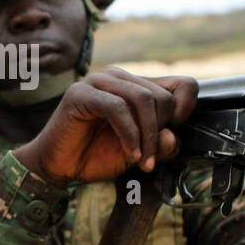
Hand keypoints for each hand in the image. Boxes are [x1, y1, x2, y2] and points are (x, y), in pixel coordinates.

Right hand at [14, 69, 198, 186]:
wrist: (58, 166)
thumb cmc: (95, 155)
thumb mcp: (139, 153)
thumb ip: (160, 145)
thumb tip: (172, 137)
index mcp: (136, 86)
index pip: (183, 85)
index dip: (186, 110)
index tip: (172, 135)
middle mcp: (120, 78)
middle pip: (163, 97)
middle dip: (160, 132)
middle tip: (150, 159)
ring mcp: (99, 82)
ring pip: (143, 99)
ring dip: (147, 137)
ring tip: (142, 161)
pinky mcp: (82, 93)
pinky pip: (118, 109)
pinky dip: (130, 136)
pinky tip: (130, 155)